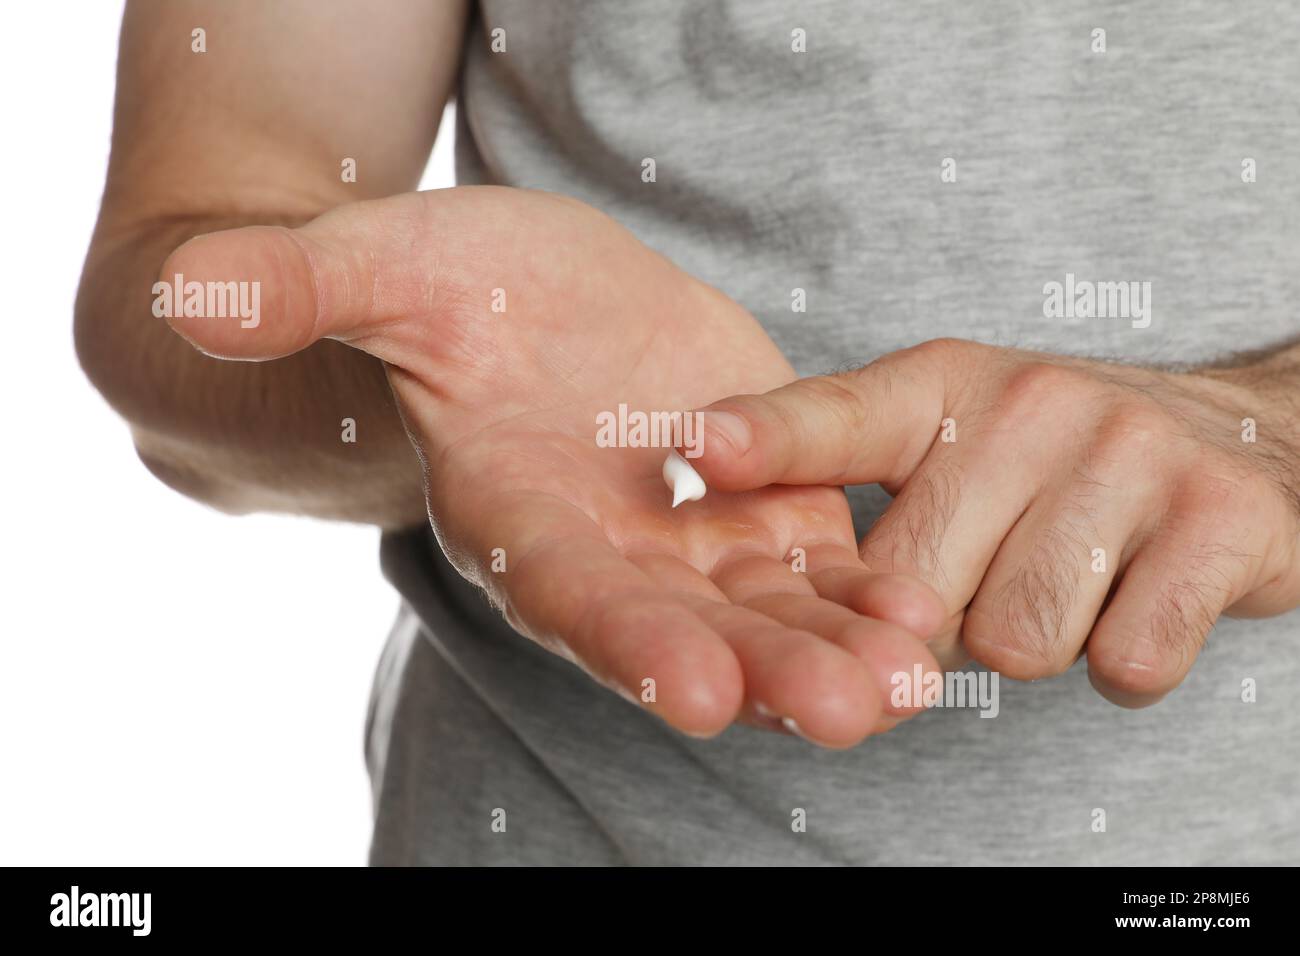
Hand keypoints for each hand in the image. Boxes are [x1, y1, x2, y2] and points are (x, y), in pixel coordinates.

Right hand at [160, 187, 944, 744]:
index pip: (564, 590)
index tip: (687, 682)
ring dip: (839, 649)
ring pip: (769, 614)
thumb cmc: (439, 291)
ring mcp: (692, 541)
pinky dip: (872, 590)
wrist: (524, 307)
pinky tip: (934, 612)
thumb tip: (188, 297)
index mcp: (516, 516)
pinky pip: (823, 560)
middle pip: (686, 630)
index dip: (621, 635)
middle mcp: (607, 554)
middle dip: (762, 672)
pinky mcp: (761, 507)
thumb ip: (302, 287)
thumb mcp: (378, 264)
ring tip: (914, 677)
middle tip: (844, 709)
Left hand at [688, 338, 1299, 705]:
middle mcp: (1032, 404)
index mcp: (943, 387)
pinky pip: (1126, 661)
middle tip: (994, 566)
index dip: (765, 439)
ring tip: (1066, 574)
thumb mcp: (944, 435)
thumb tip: (752, 551)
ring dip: (1037, 639)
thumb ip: (847, 476)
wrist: (1239, 442)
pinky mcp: (1219, 521)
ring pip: (1019, 642)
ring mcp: (1131, 455)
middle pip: (919, 591)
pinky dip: (1124, 660)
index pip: (837, 417)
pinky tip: (1133, 599)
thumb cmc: (1052, 459)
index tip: (697, 448)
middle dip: (942, 618)